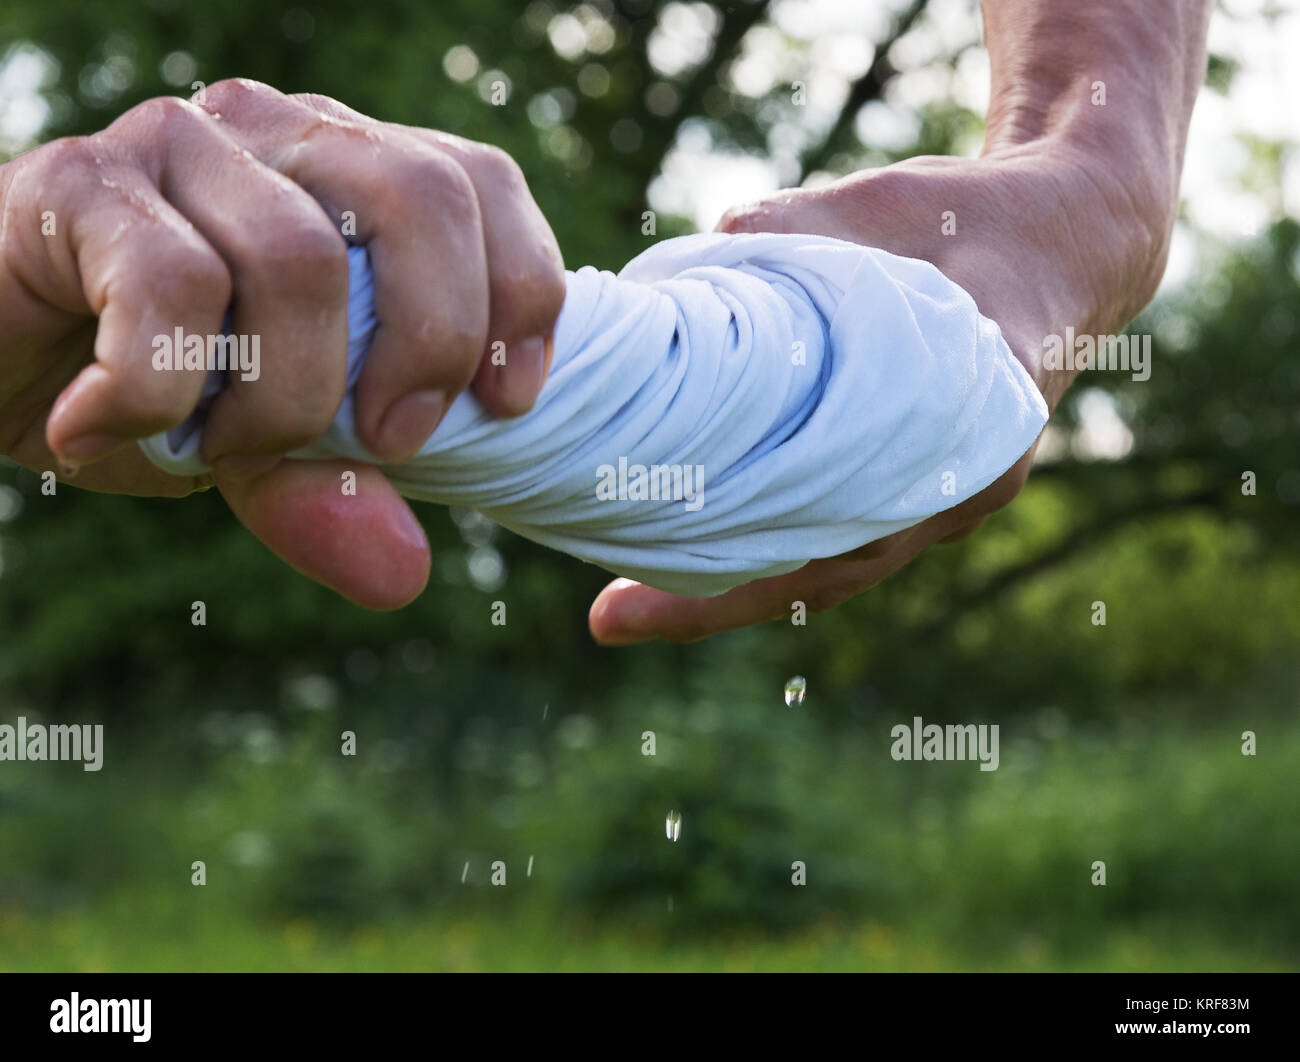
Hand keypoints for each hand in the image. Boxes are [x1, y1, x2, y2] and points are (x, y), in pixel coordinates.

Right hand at [0, 79, 564, 606]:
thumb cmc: (146, 382)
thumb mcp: (264, 448)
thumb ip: (333, 490)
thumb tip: (401, 573)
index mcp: (346, 170)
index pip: (478, 181)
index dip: (521, 291)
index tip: (508, 403)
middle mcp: (275, 135)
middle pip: (421, 196)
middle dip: (432, 344)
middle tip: (391, 442)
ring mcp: (180, 146)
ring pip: (300, 258)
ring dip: (282, 400)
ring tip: (221, 448)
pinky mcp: (79, 180)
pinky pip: (170, 287)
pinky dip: (155, 396)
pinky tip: (105, 428)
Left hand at [587, 150, 1173, 642]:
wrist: (1070, 236)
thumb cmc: (981, 216)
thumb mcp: (891, 206)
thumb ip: (797, 229)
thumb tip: (706, 247)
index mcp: (963, 429)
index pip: (833, 536)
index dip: (728, 579)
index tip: (625, 598)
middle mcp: (959, 486)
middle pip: (824, 575)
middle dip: (713, 603)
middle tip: (611, 619)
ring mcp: (948, 493)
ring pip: (833, 565)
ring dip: (742, 580)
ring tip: (637, 597)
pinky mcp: (928, 479)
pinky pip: (847, 531)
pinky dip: (779, 539)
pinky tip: (709, 538)